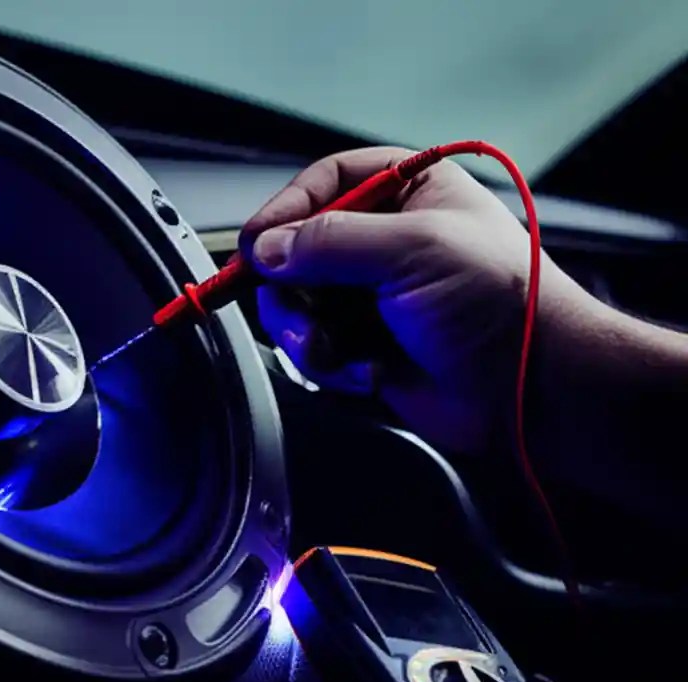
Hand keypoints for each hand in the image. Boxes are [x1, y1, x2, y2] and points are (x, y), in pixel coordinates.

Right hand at [240, 146, 588, 454]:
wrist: (533, 390)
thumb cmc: (500, 304)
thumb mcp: (415, 249)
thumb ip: (330, 241)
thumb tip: (265, 249)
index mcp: (408, 192)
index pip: (325, 182)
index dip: (285, 210)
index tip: (256, 244)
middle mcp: (385, 240)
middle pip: (296, 248)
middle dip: (291, 287)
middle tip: (298, 310)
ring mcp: (371, 295)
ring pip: (295, 304)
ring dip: (306, 333)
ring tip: (335, 350)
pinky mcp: (364, 345)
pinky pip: (313, 349)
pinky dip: (330, 365)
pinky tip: (371, 373)